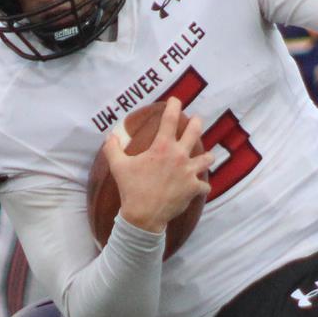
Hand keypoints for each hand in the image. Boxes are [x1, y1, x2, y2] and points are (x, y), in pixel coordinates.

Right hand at [108, 97, 211, 233]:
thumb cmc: (131, 189)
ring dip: (206, 156)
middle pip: (195, 131)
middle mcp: (179, 156)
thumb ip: (113, 148)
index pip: (170, 119)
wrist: (144, 216)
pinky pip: (205, 185)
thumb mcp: (118, 167)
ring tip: (206, 156)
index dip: (174, 106)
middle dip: (196, 122)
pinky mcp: (194, 188)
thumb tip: (110, 136)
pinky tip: (200, 187)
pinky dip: (202, 186)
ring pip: (207, 158)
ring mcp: (189, 172)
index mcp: (162, 147)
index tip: (176, 100)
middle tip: (196, 120)